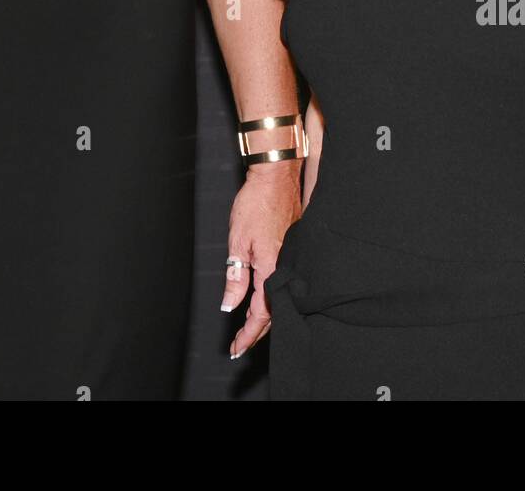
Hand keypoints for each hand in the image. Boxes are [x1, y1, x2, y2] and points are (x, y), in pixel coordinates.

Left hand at [222, 161, 301, 359]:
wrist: (276, 176)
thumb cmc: (256, 203)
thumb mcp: (237, 242)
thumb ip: (235, 278)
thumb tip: (229, 306)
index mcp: (273, 269)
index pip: (262, 314)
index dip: (248, 334)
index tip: (236, 348)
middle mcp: (287, 268)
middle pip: (274, 311)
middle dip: (257, 332)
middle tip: (240, 346)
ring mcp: (293, 258)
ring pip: (280, 297)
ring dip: (266, 317)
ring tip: (251, 330)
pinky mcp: (295, 249)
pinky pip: (285, 282)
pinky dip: (274, 296)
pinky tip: (267, 299)